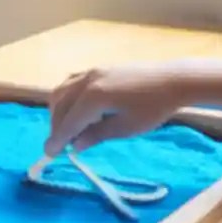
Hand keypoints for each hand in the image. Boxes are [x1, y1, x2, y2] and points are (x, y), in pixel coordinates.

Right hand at [44, 62, 188, 155]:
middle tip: (60, 145)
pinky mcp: (99, 68)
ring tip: (68, 129)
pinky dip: (68, 98)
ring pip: (62, 91)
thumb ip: (96, 135)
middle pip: (60, 104)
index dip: (57, 139)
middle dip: (56, 125)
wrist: (173, 80)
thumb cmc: (153, 107)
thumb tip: (75, 145)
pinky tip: (77, 110)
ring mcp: (92, 71)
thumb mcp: (125, 128)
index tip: (48, 154)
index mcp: (94, 97)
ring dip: (59, 110)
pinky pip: (72, 83)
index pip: (68, 121)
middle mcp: (87, 80)